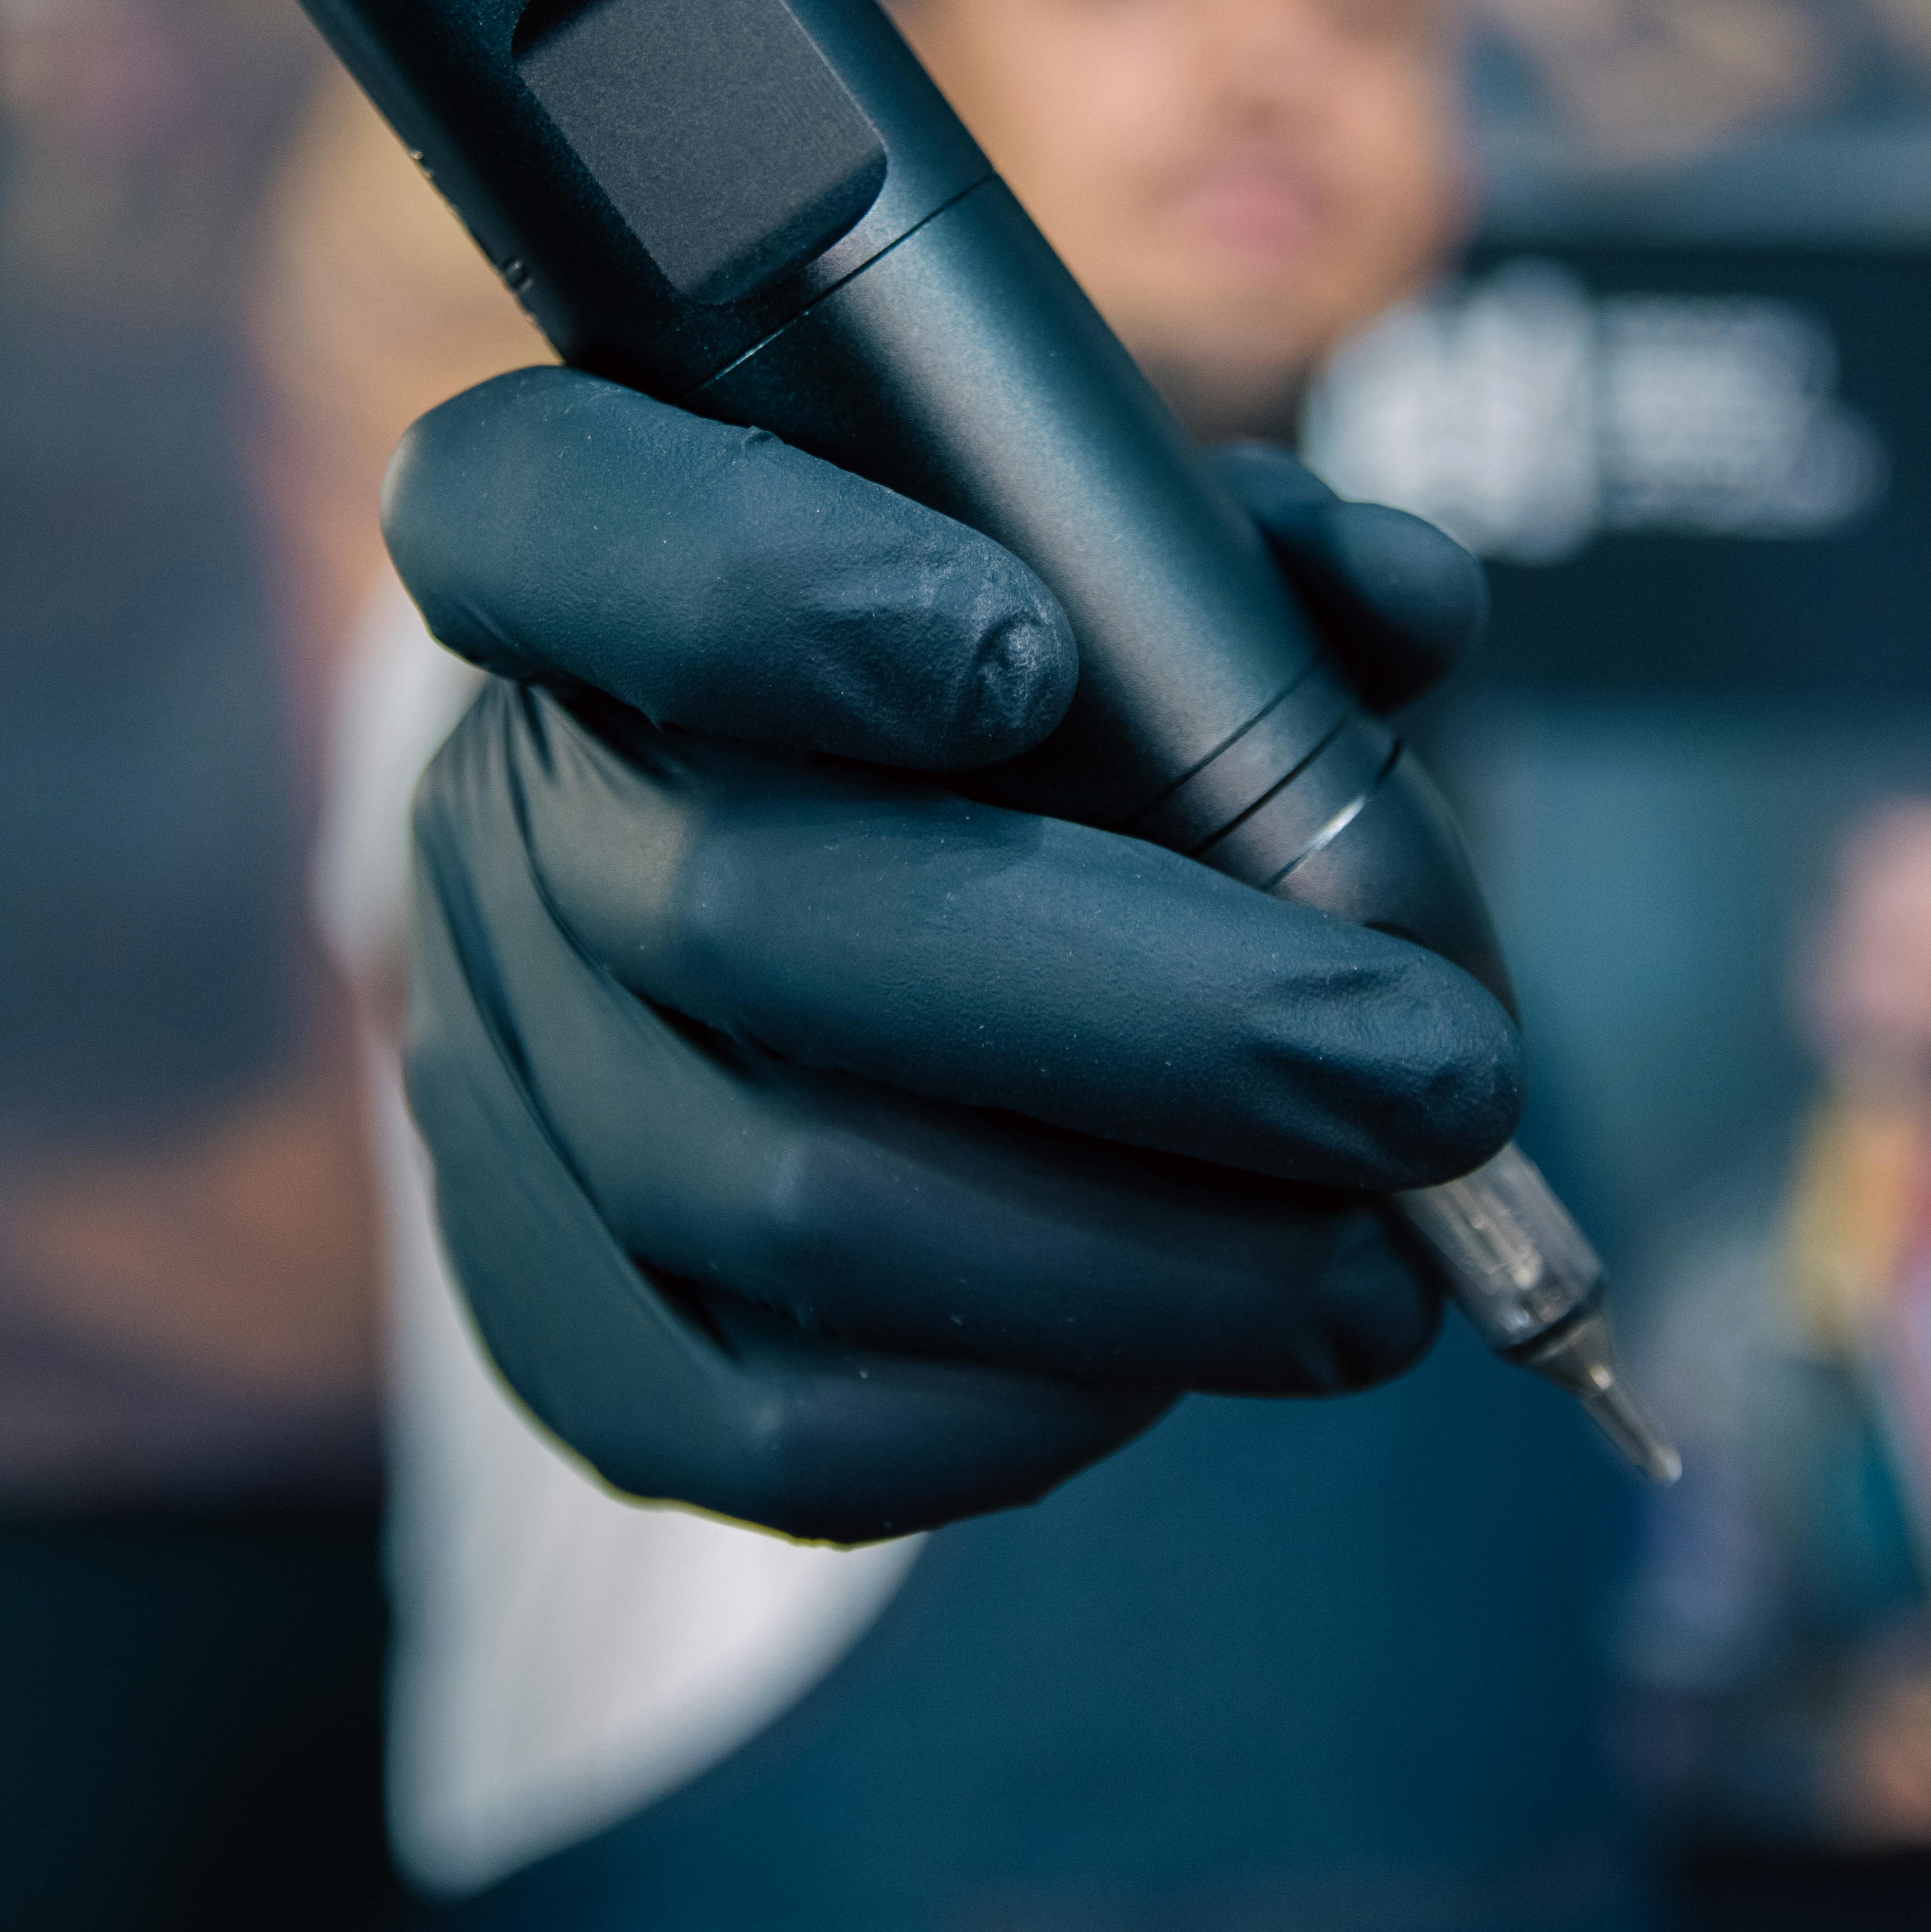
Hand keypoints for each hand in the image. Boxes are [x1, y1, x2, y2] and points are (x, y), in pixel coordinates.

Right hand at [383, 370, 1518, 1543]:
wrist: (872, 902)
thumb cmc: (1026, 699)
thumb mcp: (1127, 575)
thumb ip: (1243, 564)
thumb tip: (1401, 602)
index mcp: (576, 550)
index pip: (552, 513)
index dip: (751, 583)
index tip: (1030, 659)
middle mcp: (498, 803)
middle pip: (732, 905)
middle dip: (1141, 1012)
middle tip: (1439, 1076)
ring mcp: (491, 1064)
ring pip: (762, 1190)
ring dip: (1121, 1256)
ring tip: (1373, 1272)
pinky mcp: (539, 1300)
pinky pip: (729, 1418)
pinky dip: (984, 1413)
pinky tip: (1172, 1369)